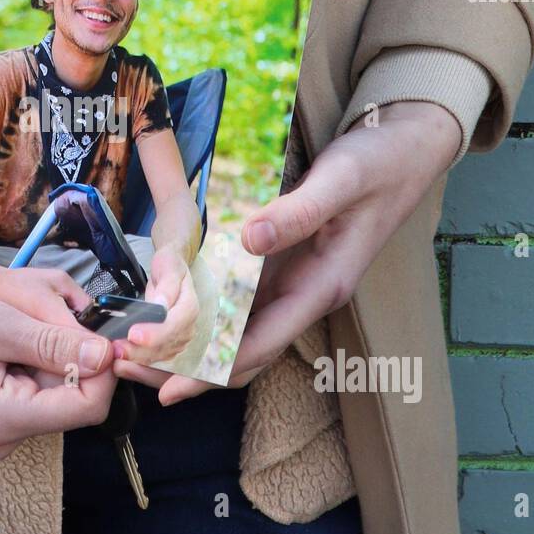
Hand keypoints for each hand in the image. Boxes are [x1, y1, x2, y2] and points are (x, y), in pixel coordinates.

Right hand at [0, 232, 115, 458]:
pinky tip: (3, 337)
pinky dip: (30, 360)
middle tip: (44, 313)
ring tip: (13, 323)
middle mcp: (3, 437)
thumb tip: (105, 355)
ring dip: (49, 353)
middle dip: (71, 353)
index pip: (88, 406)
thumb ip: (53, 341)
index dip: (105, 367)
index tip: (103, 328)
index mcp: (4, 419)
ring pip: (52, 391)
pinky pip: (30, 391)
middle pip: (71, 398)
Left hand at [113, 247, 197, 366]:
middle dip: (139, 352)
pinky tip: (121, 363)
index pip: (174, 325)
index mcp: (189, 308)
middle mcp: (187, 328)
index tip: (134, 335)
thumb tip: (161, 305)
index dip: (155, 334)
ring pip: (158, 358)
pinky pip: (154, 361)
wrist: (173, 273)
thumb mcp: (169, 268)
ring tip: (115, 358)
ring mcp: (179, 340)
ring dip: (136, 362)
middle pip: (164, 346)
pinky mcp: (169, 348)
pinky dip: (137, 365)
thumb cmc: (170, 268)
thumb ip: (167, 287)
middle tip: (116, 350)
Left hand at [116, 101, 460, 405]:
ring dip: (184, 344)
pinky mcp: (281, 267)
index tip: (166, 384)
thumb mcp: (342, 181)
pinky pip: (234, 303)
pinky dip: (198, 313)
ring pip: (233, 333)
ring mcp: (292, 284)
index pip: (259, 344)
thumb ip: (298, 212)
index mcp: (321, 285)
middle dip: (184, 367)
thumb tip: (248, 238)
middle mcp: (304, 295)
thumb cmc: (379, 164)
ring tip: (129, 350)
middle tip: (126, 366)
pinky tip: (162, 310)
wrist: (407, 149)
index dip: (210, 368)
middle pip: (238, 352)